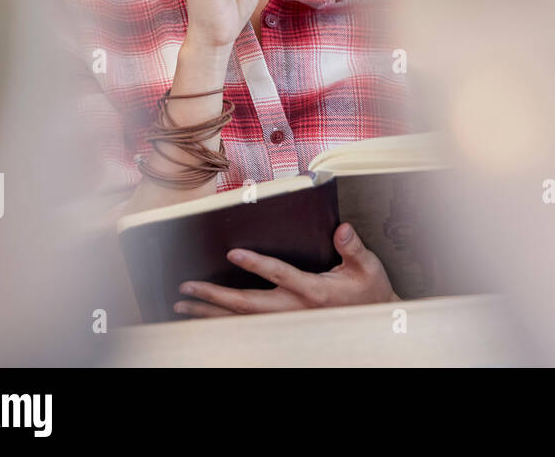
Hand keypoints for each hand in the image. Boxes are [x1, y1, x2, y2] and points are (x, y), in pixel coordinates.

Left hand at [172, 223, 399, 316]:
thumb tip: (342, 228)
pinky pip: (244, 325)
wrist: (372, 318)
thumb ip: (352, 247)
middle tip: (187, 288)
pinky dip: (220, 321)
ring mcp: (286, 321)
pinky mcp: (282, 326)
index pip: (280, 275)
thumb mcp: (367, 266)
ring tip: (182, 304)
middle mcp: (295, 310)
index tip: (233, 253)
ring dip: (210, 312)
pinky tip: (201, 316)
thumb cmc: (368, 290)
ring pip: (241, 319)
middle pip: (248, 305)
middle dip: (215, 296)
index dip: (256, 264)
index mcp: (314, 291)